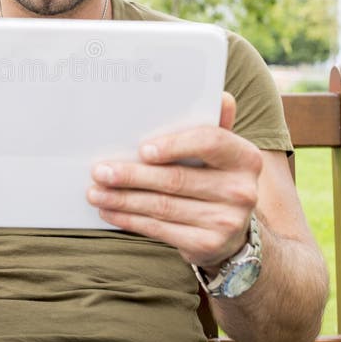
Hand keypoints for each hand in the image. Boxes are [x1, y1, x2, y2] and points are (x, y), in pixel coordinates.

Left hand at [86, 92, 262, 270]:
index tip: (142, 149)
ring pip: (162, 206)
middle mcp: (241, 190)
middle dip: (132, 175)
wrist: (232, 232)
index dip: (175, 145)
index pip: (209, 142)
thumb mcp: (220, 152)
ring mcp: (226, 221)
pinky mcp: (207, 245)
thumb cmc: (215, 178)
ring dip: (123, 199)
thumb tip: (220, 96)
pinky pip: (160, 230)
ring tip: (95, 192)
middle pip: (176, 179)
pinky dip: (130, 220)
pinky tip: (109, 211)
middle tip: (100, 171)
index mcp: (245, 157)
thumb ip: (215, 125)